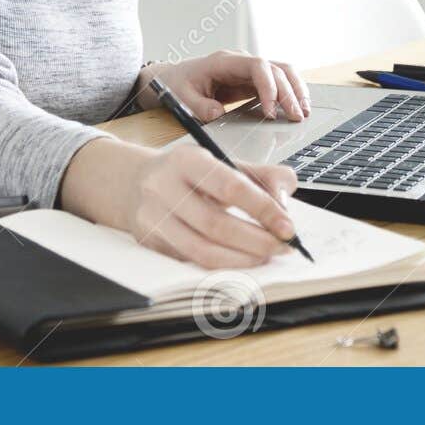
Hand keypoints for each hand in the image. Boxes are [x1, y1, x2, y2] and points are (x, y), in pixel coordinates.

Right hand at [60, 140, 299, 268]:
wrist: (136, 183)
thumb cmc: (190, 175)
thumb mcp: (224, 162)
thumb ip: (262, 176)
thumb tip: (285, 200)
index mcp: (187, 159)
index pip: (230, 186)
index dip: (263, 209)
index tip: (287, 226)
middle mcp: (164, 186)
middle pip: (216, 224)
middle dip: (257, 241)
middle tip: (282, 247)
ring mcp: (152, 217)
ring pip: (201, 251)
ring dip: (241, 260)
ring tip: (265, 257)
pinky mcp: (149, 242)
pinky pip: (190, 262)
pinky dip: (221, 265)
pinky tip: (240, 261)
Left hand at [142, 50, 310, 122]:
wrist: (174, 79)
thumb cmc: (178, 84)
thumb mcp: (181, 97)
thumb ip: (198, 106)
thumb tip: (217, 113)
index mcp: (225, 61)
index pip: (257, 66)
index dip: (268, 87)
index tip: (269, 111)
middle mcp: (241, 61)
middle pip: (275, 69)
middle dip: (288, 93)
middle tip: (295, 117)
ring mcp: (249, 70)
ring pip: (282, 71)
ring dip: (296, 90)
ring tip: (303, 112)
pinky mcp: (253, 80)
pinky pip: (278, 82)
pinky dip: (290, 93)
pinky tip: (296, 107)